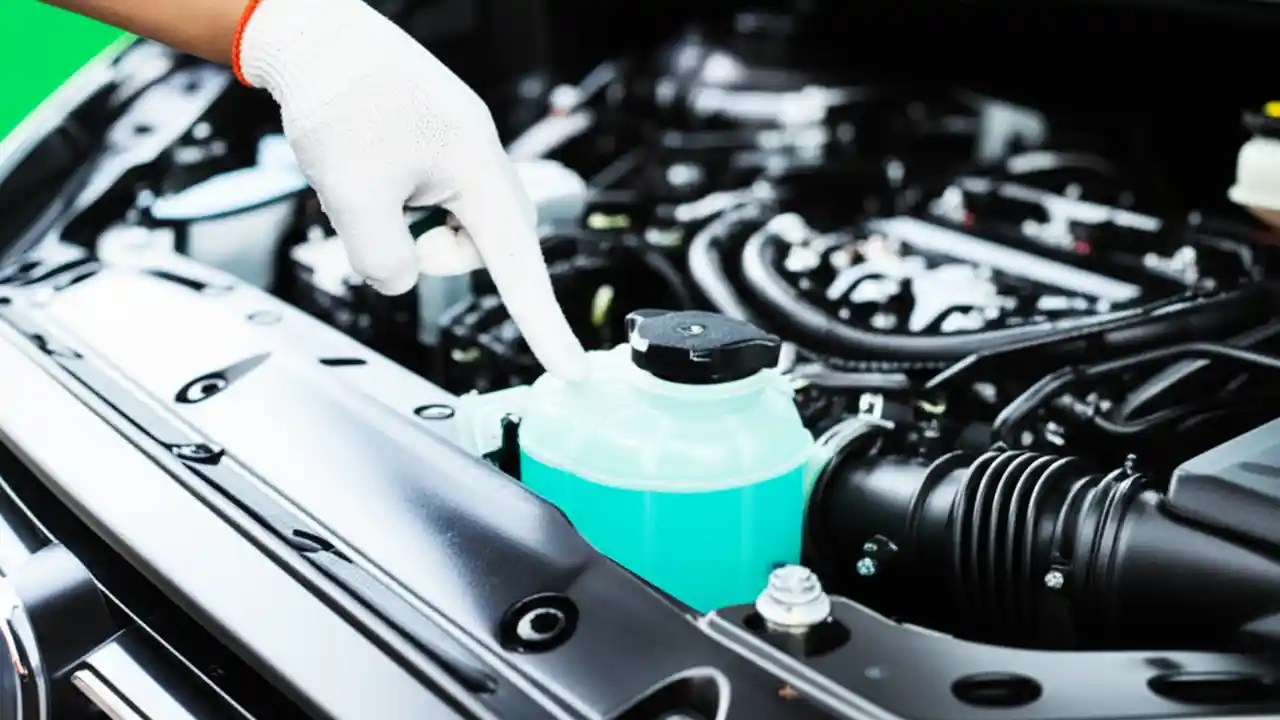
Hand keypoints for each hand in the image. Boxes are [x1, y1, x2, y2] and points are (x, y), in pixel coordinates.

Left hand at [238, 0, 586, 378]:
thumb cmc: (339, 98)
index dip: (544, 324)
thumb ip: (381, 259)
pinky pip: (435, 195)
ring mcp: (462, 147)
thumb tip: (397, 281)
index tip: (571, 369)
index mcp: (477, 169)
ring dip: (411, 224)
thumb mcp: (350, 195)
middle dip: (440, 253)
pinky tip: (369, 170)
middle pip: (487, 243)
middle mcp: (482, 157)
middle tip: (387, 223)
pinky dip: (401, 202)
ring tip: (367, 183)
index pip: (520, 266)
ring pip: (454, 222)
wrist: (314, 32)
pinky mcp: (438, 142)